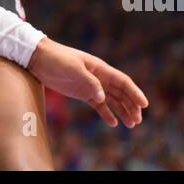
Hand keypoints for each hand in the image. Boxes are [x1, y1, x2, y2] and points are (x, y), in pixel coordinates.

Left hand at [28, 39, 147, 128]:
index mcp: (100, 68)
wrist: (39, 58)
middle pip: (121, 93)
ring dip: (122, 111)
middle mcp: (99, 77)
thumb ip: (89, 83)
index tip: (144, 105)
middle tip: (138, 121)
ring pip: (112, 100)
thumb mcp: (74, 69)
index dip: (135, 93)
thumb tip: (103, 98)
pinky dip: (106, 113)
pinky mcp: (82, 93)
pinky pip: (99, 104)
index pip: (123, 81)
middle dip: (131, 106)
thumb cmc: (57, 60)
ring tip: (130, 124)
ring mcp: (91, 85)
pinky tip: (113, 123)